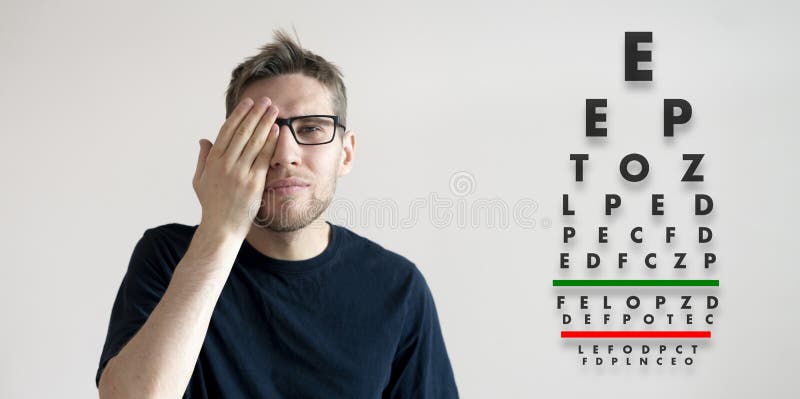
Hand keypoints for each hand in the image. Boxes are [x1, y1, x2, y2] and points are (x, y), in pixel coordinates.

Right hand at [192, 96, 279, 238]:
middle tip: (266, 101)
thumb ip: (202, 159)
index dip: (238, 115)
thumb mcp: (200, 181)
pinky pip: (263, 158)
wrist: (221, 229)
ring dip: (265, 123)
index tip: (248, 102)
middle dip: (255, 114)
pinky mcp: (253, 183)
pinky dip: (270, 142)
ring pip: (254, 142)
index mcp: (213, 161)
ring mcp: (239, 173)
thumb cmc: (211, 206)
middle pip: (242, 132)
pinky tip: (277, 130)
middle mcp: (225, 165)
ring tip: (273, 110)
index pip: (227, 131)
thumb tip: (203, 140)